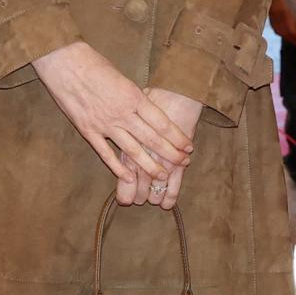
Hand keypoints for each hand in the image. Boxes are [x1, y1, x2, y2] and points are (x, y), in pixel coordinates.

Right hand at [37, 41, 193, 192]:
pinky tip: (129, 177)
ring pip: (132, 151)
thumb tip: (145, 108)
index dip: (177, 137)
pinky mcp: (87, 130)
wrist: (63, 61)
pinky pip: (106, 153)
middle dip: (170, 154)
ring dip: (149, 166)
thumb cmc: (92, 63)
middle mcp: (122, 113)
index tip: (188, 146)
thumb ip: (133, 96)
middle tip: (184, 163)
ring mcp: (104, 124)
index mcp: (133, 96)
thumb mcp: (121, 76)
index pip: (162, 122)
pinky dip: (118, 168)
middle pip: (152, 139)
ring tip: (162, 177)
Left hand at [134, 88, 203, 210]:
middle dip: (137, 193)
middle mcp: (142, 149)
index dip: (124, 185)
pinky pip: (175, 180)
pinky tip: (166, 204)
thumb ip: (126, 123)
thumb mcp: (133, 104)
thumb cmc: (157, 94)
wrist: (181, 90)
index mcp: (127, 136)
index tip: (124, 197)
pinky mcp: (179, 156)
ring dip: (153, 193)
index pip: (122, 166)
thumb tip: (115, 124)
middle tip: (137, 201)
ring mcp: (161, 155)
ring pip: (154, 181)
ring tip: (152, 202)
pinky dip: (171, 192)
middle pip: (137, 177)